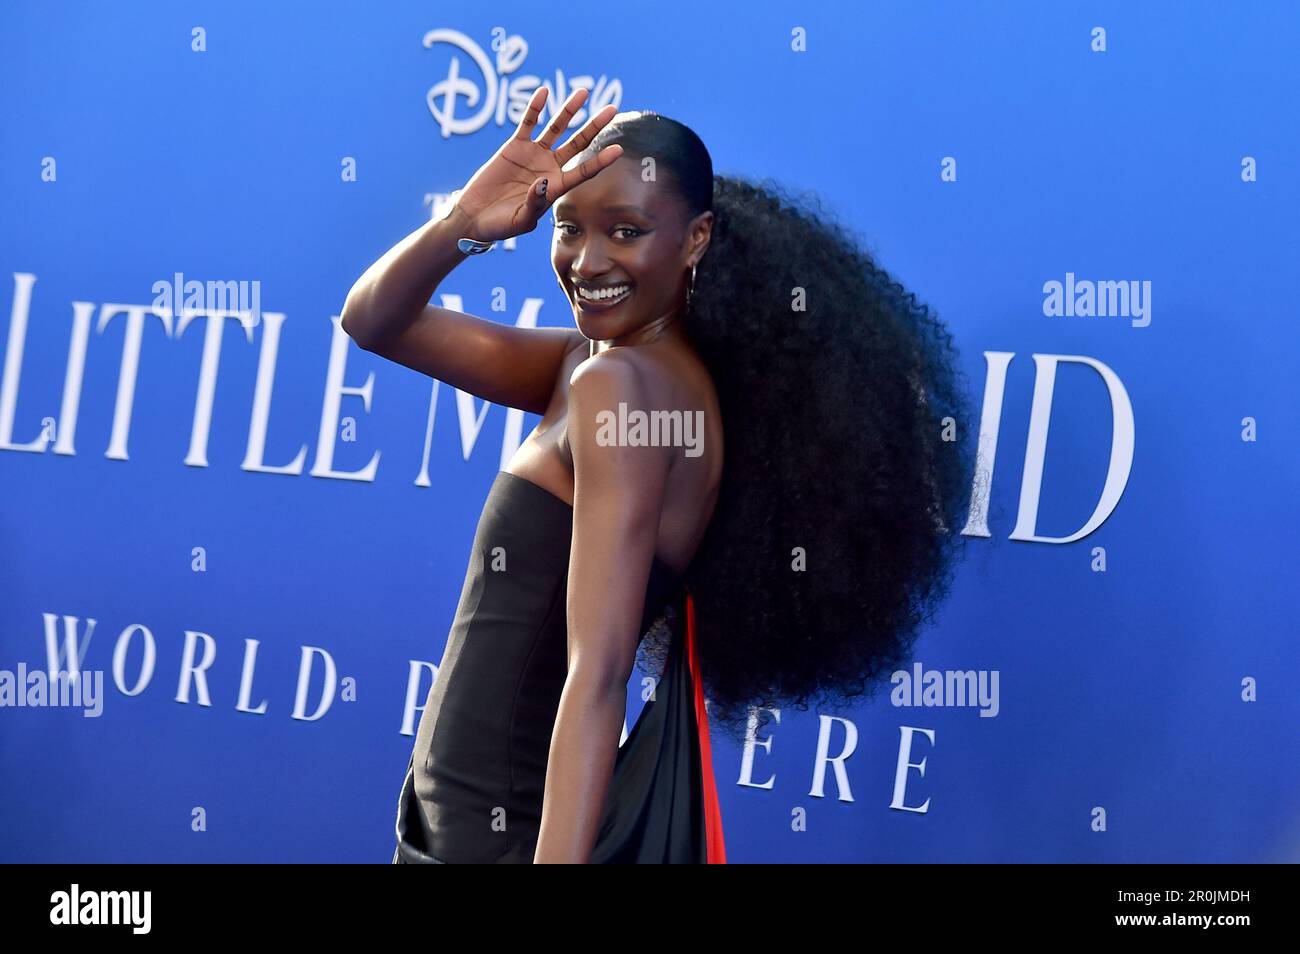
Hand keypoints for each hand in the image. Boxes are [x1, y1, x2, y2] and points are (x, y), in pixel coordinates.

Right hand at [449, 87, 623, 242]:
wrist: (475, 216)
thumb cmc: (500, 226)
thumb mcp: (520, 220)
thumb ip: (535, 204)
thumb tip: (542, 183)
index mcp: (556, 188)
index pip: (584, 171)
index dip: (601, 160)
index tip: (618, 149)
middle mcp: (549, 168)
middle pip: (578, 143)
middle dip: (594, 127)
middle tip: (612, 109)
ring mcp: (533, 154)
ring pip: (556, 128)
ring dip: (569, 111)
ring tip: (583, 92)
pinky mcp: (515, 146)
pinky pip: (528, 123)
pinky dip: (535, 108)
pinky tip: (544, 92)